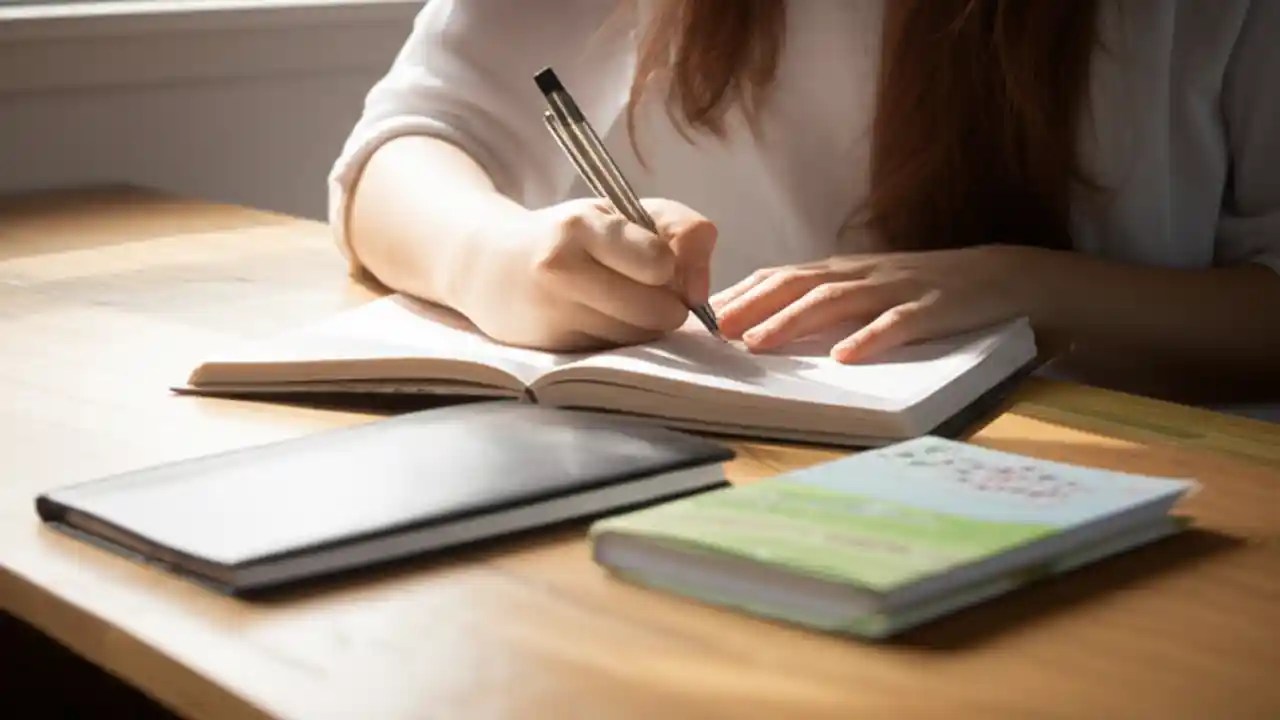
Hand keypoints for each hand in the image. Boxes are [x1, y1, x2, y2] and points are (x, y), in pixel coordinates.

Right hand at [452, 198, 716, 351]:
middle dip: (665, 304)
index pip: (660, 263)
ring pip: (640, 339)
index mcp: (583, 226)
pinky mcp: (551, 351)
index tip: (660, 265)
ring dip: (642, 326)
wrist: (485, 266)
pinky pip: (616, 356)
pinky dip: (617, 341)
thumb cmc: (567, 236)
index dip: (673, 269)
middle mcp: (562, 270)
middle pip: (659, 312)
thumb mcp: (619, 211)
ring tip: (615, 303)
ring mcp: (553, 315)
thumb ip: (679, 229)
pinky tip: (592, 321)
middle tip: (643, 290)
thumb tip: (700, 292)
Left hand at [711, 245, 1039, 361]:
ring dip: (793, 321)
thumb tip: (769, 323)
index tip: (701, 314)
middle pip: (799, 283)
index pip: (783, 275)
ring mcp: (898, 289)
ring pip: (837, 301)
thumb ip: (828, 301)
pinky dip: (869, 339)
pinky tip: (844, 357)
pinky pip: (898, 323)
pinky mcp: (934, 309)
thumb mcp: (871, 290)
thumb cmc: (927, 290)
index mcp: (845, 271)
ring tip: (759, 342)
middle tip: (715, 328)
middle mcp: (864, 274)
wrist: (1006, 278)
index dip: (742, 292)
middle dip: (753, 304)